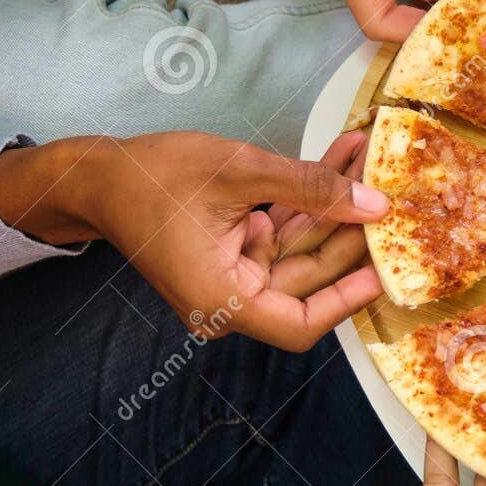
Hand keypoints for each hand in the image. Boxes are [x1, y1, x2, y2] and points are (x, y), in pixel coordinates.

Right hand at [0, 130, 387, 349]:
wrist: (96, 175)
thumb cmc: (153, 175)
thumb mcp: (239, 171)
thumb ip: (310, 189)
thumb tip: (374, 206)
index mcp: (221, 300)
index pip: (300, 324)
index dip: (347, 298)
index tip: (382, 267)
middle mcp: (227, 302)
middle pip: (307, 281)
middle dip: (348, 231)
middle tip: (388, 192)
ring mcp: (231, 280)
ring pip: (299, 252)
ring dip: (333, 206)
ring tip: (367, 160)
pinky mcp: (233, 257)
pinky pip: (281, 235)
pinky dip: (306, 202)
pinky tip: (339, 162)